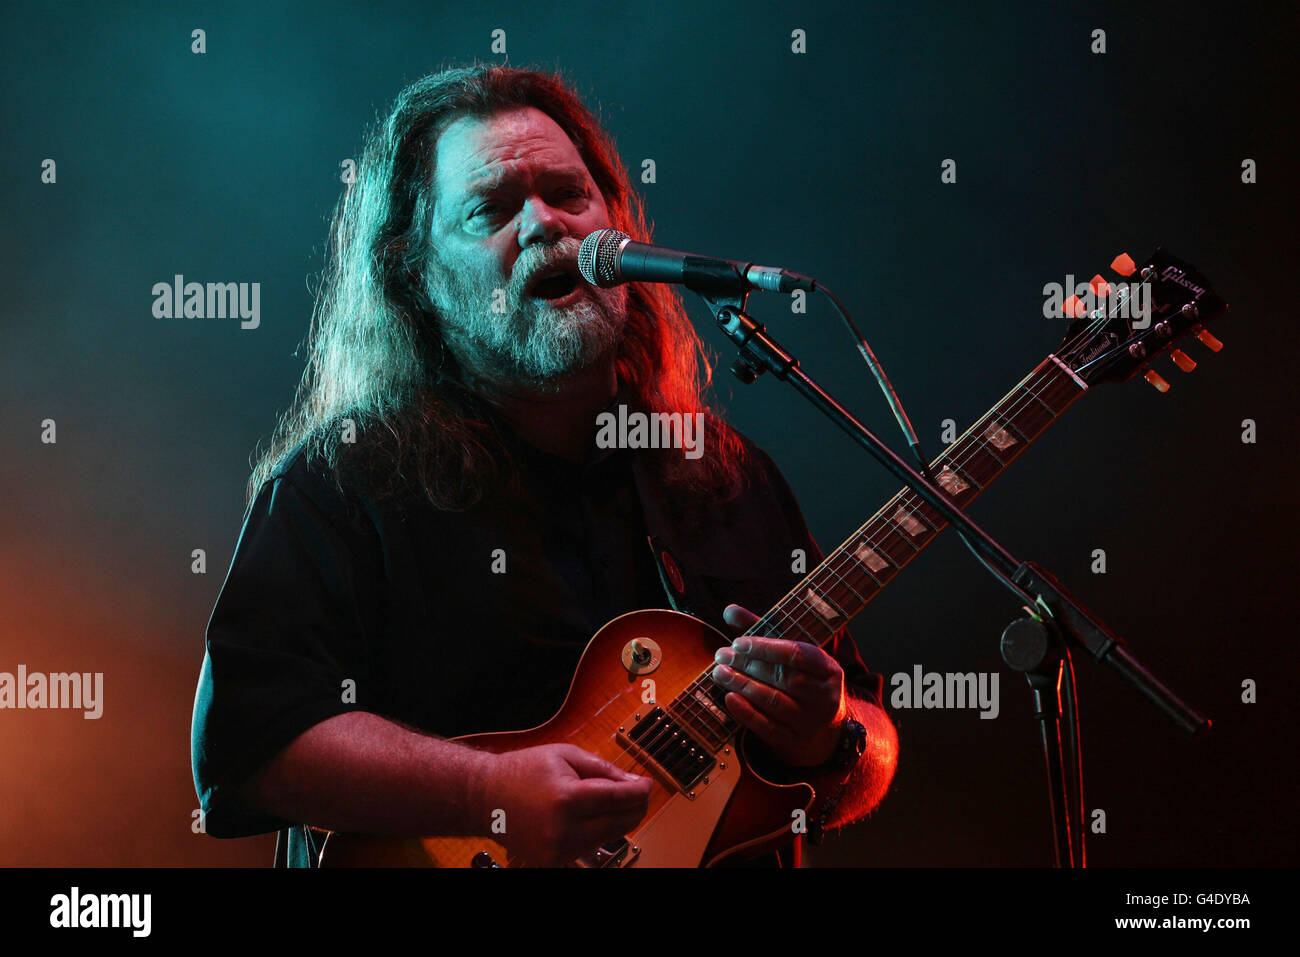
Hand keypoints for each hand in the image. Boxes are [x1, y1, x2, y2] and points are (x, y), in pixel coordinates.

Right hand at [478, 744, 651, 865]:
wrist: (486, 797)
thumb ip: (602, 768)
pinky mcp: (553, 860)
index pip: (617, 799)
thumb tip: (632, 782)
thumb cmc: (523, 770)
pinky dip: (597, 830)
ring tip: (612, 799)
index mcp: (566, 799)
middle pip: (619, 823)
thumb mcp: (565, 755)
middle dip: (635, 806)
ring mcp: (558, 849)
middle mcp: (563, 829)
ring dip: (618, 819)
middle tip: (638, 792)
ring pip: (608, 837)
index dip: (639, 791)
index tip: (647, 784)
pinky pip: (589, 846)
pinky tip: (591, 815)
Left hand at [712, 604, 846, 766]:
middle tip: (721, 655)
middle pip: (783, 677)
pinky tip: (729, 697)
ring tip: (720, 672)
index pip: (797, 654)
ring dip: (743, 685)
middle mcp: (824, 696)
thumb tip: (729, 610)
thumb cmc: (801, 680)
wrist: (824, 730)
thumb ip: (761, 630)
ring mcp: (811, 721)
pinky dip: (746, 712)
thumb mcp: (791, 654)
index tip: (738, 642)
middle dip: (748, 665)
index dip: (766, 648)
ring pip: (774, 701)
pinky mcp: (796, 742)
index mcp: (828, 669)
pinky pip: (768, 727)